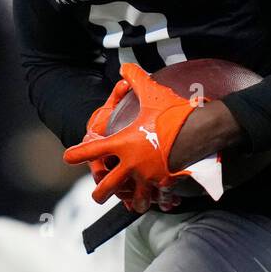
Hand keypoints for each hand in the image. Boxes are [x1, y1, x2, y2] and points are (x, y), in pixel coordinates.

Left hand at [63, 63, 200, 212]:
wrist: (202, 132)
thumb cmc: (174, 113)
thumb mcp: (152, 94)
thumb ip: (136, 80)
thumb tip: (125, 67)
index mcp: (124, 144)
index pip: (93, 150)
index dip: (78, 154)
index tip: (68, 157)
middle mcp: (133, 164)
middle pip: (108, 186)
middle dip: (100, 193)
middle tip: (97, 195)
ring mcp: (150, 178)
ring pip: (134, 200)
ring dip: (130, 201)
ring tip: (129, 204)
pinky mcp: (167, 184)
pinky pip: (158, 199)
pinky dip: (158, 201)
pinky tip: (158, 201)